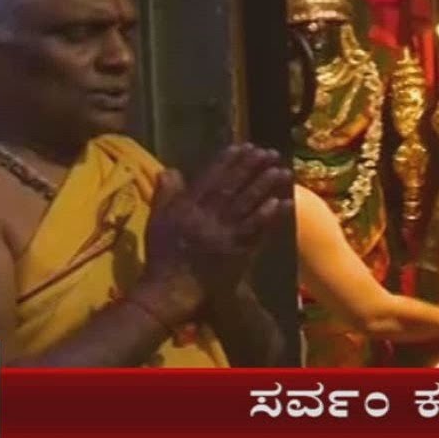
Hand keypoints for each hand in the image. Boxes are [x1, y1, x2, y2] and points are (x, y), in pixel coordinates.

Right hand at [144, 144, 293, 301]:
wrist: (169, 291)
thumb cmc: (162, 257)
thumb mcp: (156, 221)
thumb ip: (165, 194)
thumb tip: (170, 169)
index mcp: (186, 208)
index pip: (210, 178)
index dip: (228, 161)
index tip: (243, 146)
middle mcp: (205, 217)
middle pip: (232, 186)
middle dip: (251, 167)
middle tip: (268, 152)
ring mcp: (222, 235)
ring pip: (246, 205)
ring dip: (264, 186)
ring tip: (281, 170)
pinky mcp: (235, 253)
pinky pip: (254, 231)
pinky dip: (268, 216)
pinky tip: (281, 202)